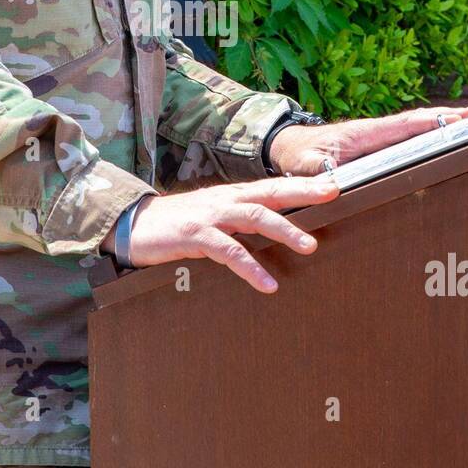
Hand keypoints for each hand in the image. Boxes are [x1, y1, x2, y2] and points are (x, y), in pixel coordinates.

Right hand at [110, 174, 340, 293]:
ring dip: (284, 230)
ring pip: (253, 217)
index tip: (334, 183)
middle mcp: (225, 200)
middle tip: (333, 196)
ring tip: (310, 246)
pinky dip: (250, 267)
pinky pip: (228, 251)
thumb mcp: (212, 218)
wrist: (133, 226)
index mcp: (232, 195)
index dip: (303, 183)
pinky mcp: (194, 235)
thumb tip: (272, 230)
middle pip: (270, 193)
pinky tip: (268, 284)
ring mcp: (210, 216)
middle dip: (303, 193)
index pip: (273, 186)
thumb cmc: (177, 226)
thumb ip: (239, 221)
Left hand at [268, 105, 467, 176]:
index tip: (457, 119)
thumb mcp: (302, 165)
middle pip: (417, 121)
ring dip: (441, 124)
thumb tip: (333, 179)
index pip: (403, 125)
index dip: (431, 122)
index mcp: (363, 133)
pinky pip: (405, 137)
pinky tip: (443, 139)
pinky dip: (427, 134)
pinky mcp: (375, 144)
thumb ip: (316, 170)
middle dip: (447, 117)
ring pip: (414, 128)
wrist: (287, 146)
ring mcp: (376, 137)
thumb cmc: (296, 155)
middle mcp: (374, 131)